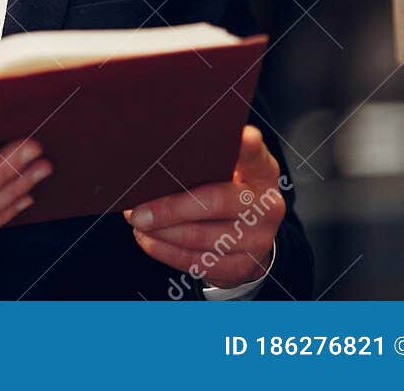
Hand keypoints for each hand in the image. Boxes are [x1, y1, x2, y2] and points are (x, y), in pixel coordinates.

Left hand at [123, 124, 283, 287]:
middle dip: (171, 208)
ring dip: (161, 230)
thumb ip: (208, 156)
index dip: (247, 146)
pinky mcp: (242, 266)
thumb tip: (157, 150)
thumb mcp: (230, 168)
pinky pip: (197, 261)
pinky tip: (148, 239)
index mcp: (262, 172)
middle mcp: (266, 205)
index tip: (240, 136)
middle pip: (216, 202)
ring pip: (200, 237)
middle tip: (136, 210)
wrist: (251, 237)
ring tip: (137, 221)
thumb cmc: (228, 190)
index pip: (254, 155)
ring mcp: (257, 239)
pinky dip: (166, 251)